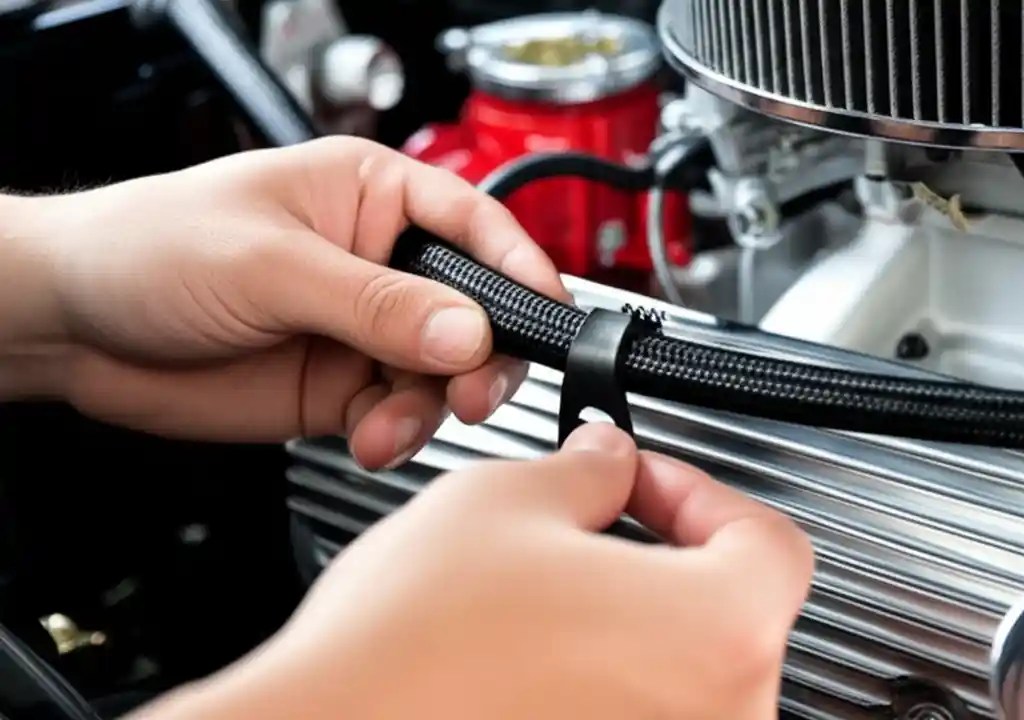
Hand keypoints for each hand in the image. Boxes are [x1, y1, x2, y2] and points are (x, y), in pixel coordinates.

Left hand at [5, 136, 564, 467]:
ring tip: (389, 425)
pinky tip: (370, 439)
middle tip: (470, 391)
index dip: (519, 270)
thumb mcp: (273, 265)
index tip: (547, 317)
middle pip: (475, 310)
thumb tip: (467, 331)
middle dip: (481, 356)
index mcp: (373, 196)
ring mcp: (363, 330)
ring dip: (429, 406)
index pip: (476, 225)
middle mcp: (381, 263)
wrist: (73, 327)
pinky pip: (400, 414)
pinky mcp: (341, 387)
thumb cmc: (150, 248)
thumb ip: (377, 303)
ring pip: (443, 374)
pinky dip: (397, 434)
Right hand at [132, 424, 814, 718]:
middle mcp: (719, 718)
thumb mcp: (504, 502)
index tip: (640, 484)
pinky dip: (605, 690)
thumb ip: (588, 470)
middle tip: (591, 529)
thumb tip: (608, 463)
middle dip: (666, 557)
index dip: (697, 491)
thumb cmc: (405, 652)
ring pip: (684, 676)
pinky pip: (639, 719)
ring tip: (549, 598)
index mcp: (719, 631)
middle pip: (735, 613)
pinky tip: (534, 664)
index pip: (767, 540)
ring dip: (633, 626)